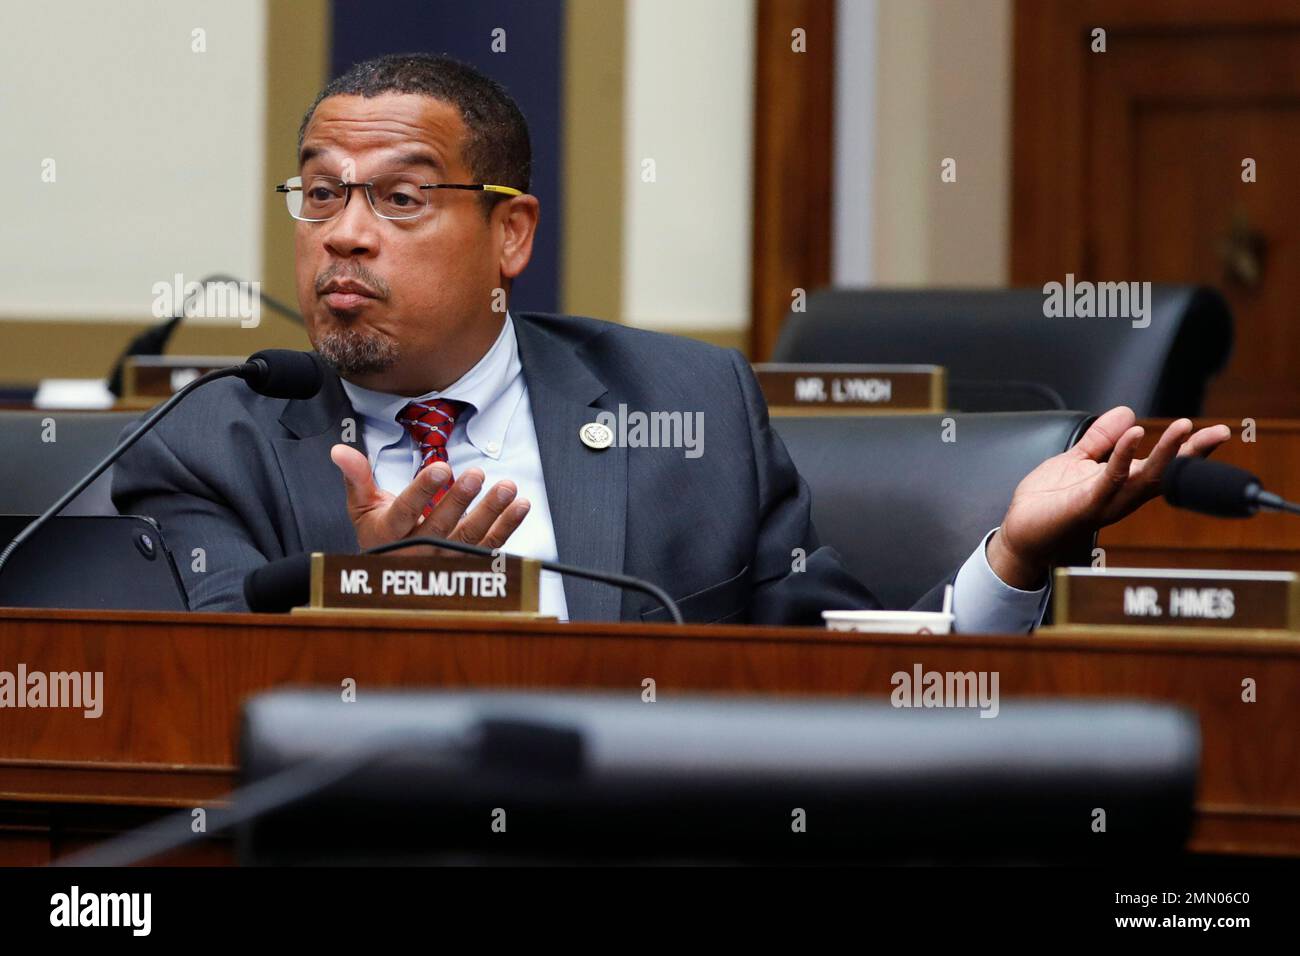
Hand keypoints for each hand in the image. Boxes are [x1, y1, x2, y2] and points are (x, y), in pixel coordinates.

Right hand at [330, 444, 529, 553]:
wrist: (391, 573)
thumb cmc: (379, 535)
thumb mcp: (361, 507)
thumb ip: (356, 477)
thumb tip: (340, 450)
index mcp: (389, 534)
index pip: (406, 511)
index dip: (423, 491)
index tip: (441, 469)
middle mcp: (418, 551)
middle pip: (441, 525)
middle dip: (460, 499)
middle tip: (476, 474)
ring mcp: (445, 560)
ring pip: (469, 537)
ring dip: (491, 512)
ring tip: (507, 488)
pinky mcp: (467, 563)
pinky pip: (490, 547)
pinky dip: (507, 527)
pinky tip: (519, 507)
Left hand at [988, 407, 1231, 588]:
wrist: (1020, 532)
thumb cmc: (1049, 501)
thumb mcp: (1077, 460)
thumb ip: (1101, 439)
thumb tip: (1128, 413)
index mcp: (1122, 483)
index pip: (1163, 465)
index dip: (1189, 450)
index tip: (1218, 432)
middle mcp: (1122, 496)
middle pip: (1165, 474)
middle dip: (1192, 453)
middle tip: (1218, 433)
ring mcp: (1107, 502)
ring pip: (1146, 477)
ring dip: (1167, 453)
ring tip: (1185, 427)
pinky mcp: (1086, 505)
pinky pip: (1110, 479)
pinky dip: (1123, 456)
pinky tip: (1135, 434)